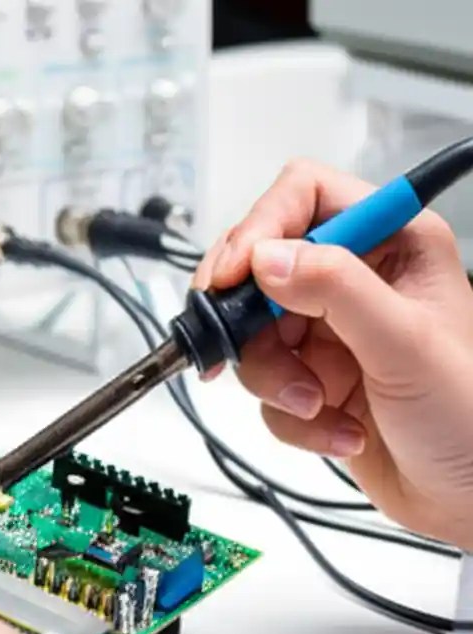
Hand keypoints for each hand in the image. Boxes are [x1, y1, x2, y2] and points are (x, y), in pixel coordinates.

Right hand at [195, 158, 472, 549]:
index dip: (260, 229)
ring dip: (273, 378)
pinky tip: (337, 432)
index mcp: (392, 244)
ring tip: (316, 406)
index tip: (231, 278)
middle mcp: (357, 279)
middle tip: (244, 350)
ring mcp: (331, 331)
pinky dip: (290, 416)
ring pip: (252, 332)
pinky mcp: (313, 378)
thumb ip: (335, 290)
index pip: (303, 198)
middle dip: (252, 321)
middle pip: (259, 268)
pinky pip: (263, 384)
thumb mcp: (406, 344)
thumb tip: (264, 257)